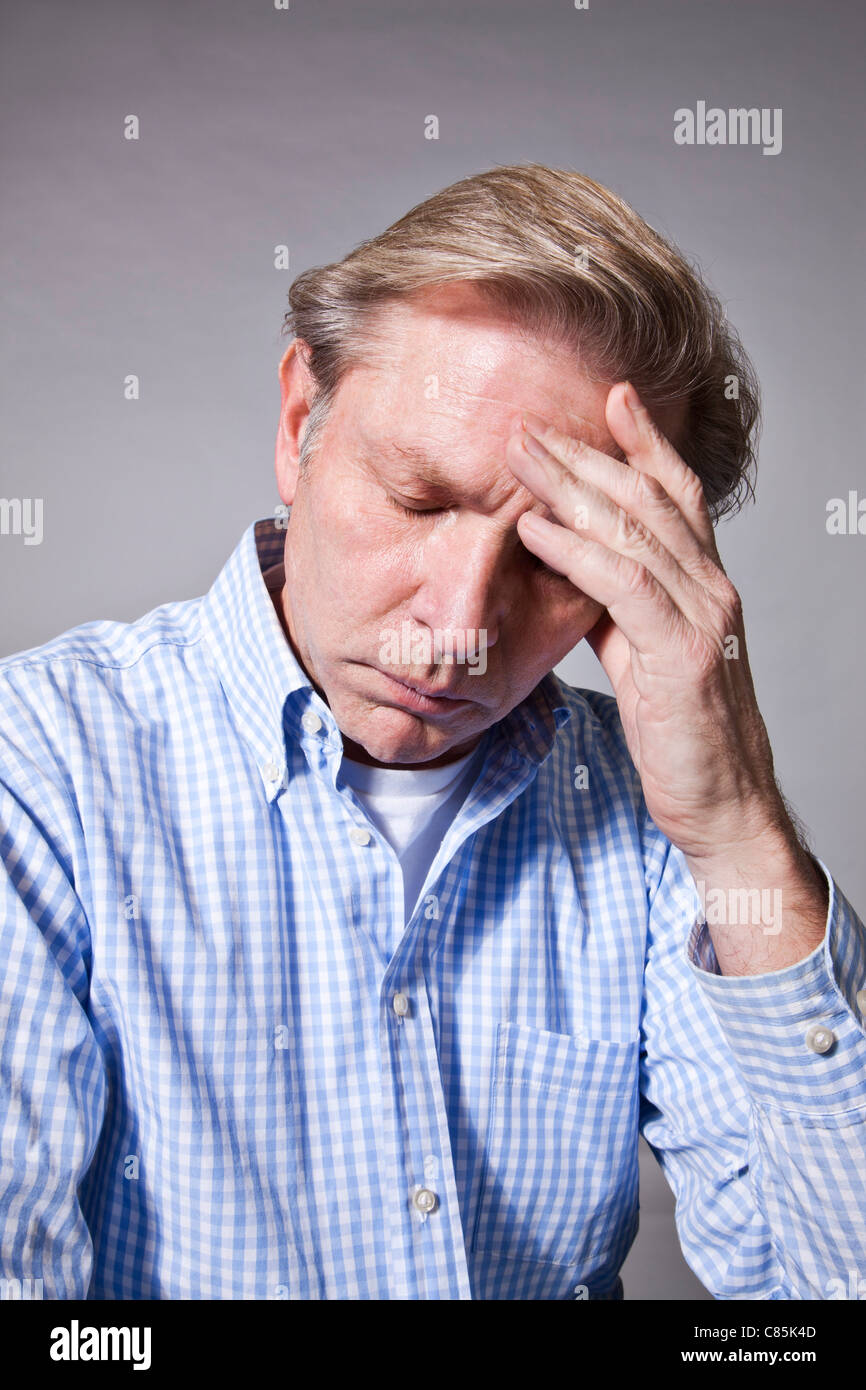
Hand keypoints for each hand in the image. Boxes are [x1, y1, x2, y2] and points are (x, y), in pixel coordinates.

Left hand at [506, 381, 785, 861]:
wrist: (721, 802)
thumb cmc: (680, 731)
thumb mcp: (641, 654)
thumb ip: (615, 607)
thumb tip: (571, 569)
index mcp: (704, 584)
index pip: (677, 494)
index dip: (646, 442)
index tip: (610, 397)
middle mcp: (711, 589)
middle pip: (647, 499)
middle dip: (586, 455)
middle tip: (528, 424)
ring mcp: (703, 619)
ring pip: (635, 531)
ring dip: (570, 488)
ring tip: (520, 459)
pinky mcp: (682, 656)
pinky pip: (623, 586)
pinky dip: (575, 551)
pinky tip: (535, 530)